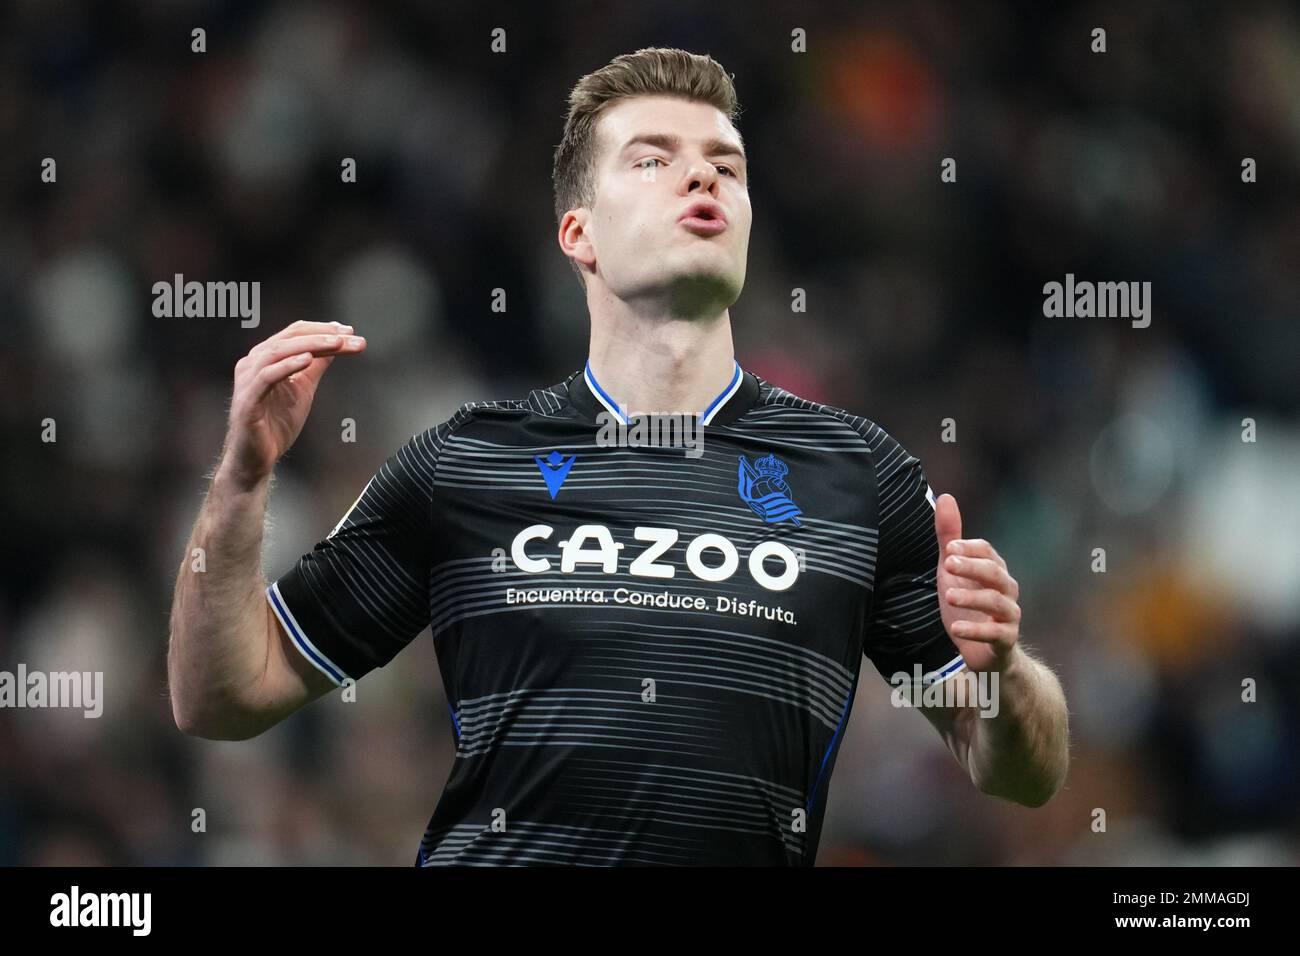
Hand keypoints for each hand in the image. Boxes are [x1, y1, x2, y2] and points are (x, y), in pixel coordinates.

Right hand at [220, 320, 366, 490]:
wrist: (257, 459)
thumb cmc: (276, 424)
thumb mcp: (303, 389)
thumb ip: (316, 366)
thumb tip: (336, 344)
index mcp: (264, 358)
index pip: (295, 334)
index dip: (322, 330)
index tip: (351, 331)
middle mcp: (252, 363)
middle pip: (289, 339)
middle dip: (323, 336)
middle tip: (351, 336)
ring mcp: (247, 381)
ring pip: (278, 352)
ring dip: (310, 345)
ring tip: (336, 344)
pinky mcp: (247, 401)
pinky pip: (266, 377)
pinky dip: (287, 366)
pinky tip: (308, 360)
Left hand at [934, 493, 1020, 671]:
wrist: (985, 651)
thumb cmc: (968, 605)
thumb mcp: (953, 571)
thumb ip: (949, 537)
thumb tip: (944, 497)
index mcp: (994, 570)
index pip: (987, 551)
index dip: (969, 549)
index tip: (949, 549)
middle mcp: (1006, 590)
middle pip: (995, 573)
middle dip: (972, 567)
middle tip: (947, 564)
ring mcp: (1009, 616)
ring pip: (997, 603)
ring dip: (972, 598)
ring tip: (949, 596)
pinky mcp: (1005, 641)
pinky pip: (996, 634)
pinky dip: (976, 630)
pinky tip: (957, 629)